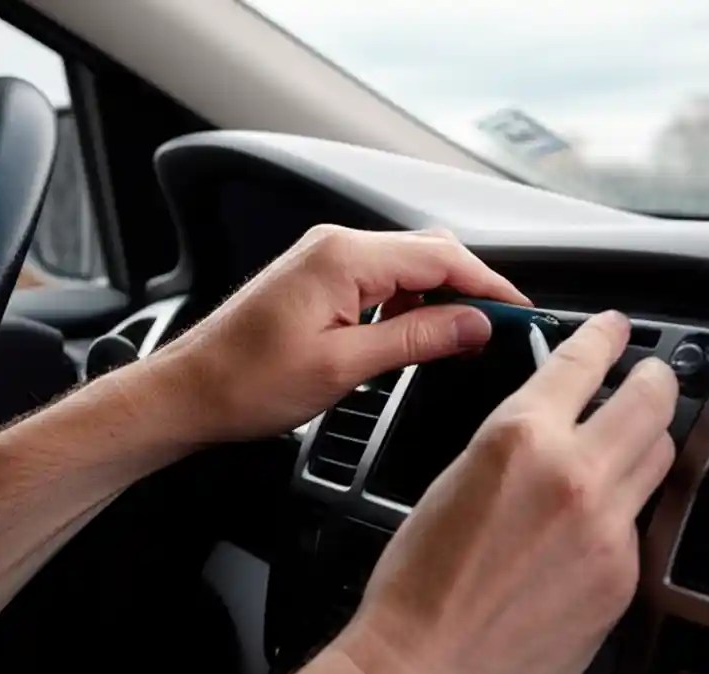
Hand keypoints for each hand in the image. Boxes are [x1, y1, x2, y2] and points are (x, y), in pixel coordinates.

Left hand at [145, 224, 528, 442]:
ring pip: (407, 267)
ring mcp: (325, 259)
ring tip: (461, 343)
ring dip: (439, 299)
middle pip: (429, 254)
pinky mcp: (318, 278)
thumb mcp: (345, 367)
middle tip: (497, 333)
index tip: (520, 313)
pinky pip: (381, 280)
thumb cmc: (247, 382)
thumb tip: (474, 324)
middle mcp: (336, 245)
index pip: (442, 257)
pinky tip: (417, 336)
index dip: (489, 285)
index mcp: (344, 257)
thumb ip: (417, 339)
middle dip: (470, 290)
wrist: (188, 392)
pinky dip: (408, 305)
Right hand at [331, 311, 678, 673]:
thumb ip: (513, 442)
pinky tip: (596, 522)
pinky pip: (642, 523)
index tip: (617, 328)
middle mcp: (575, 474)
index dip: (607, 335)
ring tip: (631, 440)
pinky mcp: (624, 577)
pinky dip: (625, 511)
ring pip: (661, 457)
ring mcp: (609, 529)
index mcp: (520, 438)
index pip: (584, 361)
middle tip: (649, 374)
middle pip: (653, 400)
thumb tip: (547, 424)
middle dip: (655, 377)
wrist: (426, 669)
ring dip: (648, 439)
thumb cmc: (417, 582)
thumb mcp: (454, 480)